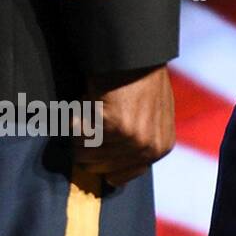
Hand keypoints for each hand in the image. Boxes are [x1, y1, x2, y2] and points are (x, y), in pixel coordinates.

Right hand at [75, 65, 175, 186]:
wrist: (138, 58)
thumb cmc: (143, 85)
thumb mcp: (153, 119)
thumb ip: (139, 145)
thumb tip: (113, 175)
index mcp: (160, 149)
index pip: (118, 177)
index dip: (99, 163)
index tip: (93, 147)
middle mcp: (149, 149)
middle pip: (96, 166)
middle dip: (86, 144)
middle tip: (94, 119)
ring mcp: (133, 139)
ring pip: (83, 152)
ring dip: (80, 130)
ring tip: (95, 108)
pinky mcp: (115, 126)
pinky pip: (78, 133)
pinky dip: (75, 117)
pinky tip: (89, 100)